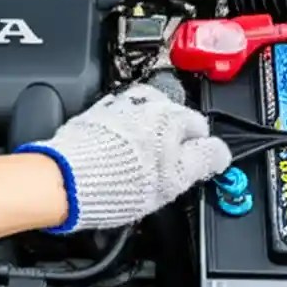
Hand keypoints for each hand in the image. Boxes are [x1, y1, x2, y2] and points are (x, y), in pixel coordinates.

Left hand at [15, 83, 230, 232]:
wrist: (66, 180)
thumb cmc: (117, 182)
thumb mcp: (174, 181)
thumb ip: (203, 161)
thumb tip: (220, 153)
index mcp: (171, 118)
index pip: (199, 128)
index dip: (198, 151)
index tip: (191, 167)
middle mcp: (144, 104)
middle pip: (170, 120)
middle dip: (170, 142)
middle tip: (161, 172)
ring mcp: (117, 107)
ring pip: (143, 119)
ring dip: (145, 136)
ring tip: (137, 166)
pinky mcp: (93, 117)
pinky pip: (117, 123)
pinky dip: (121, 137)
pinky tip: (115, 157)